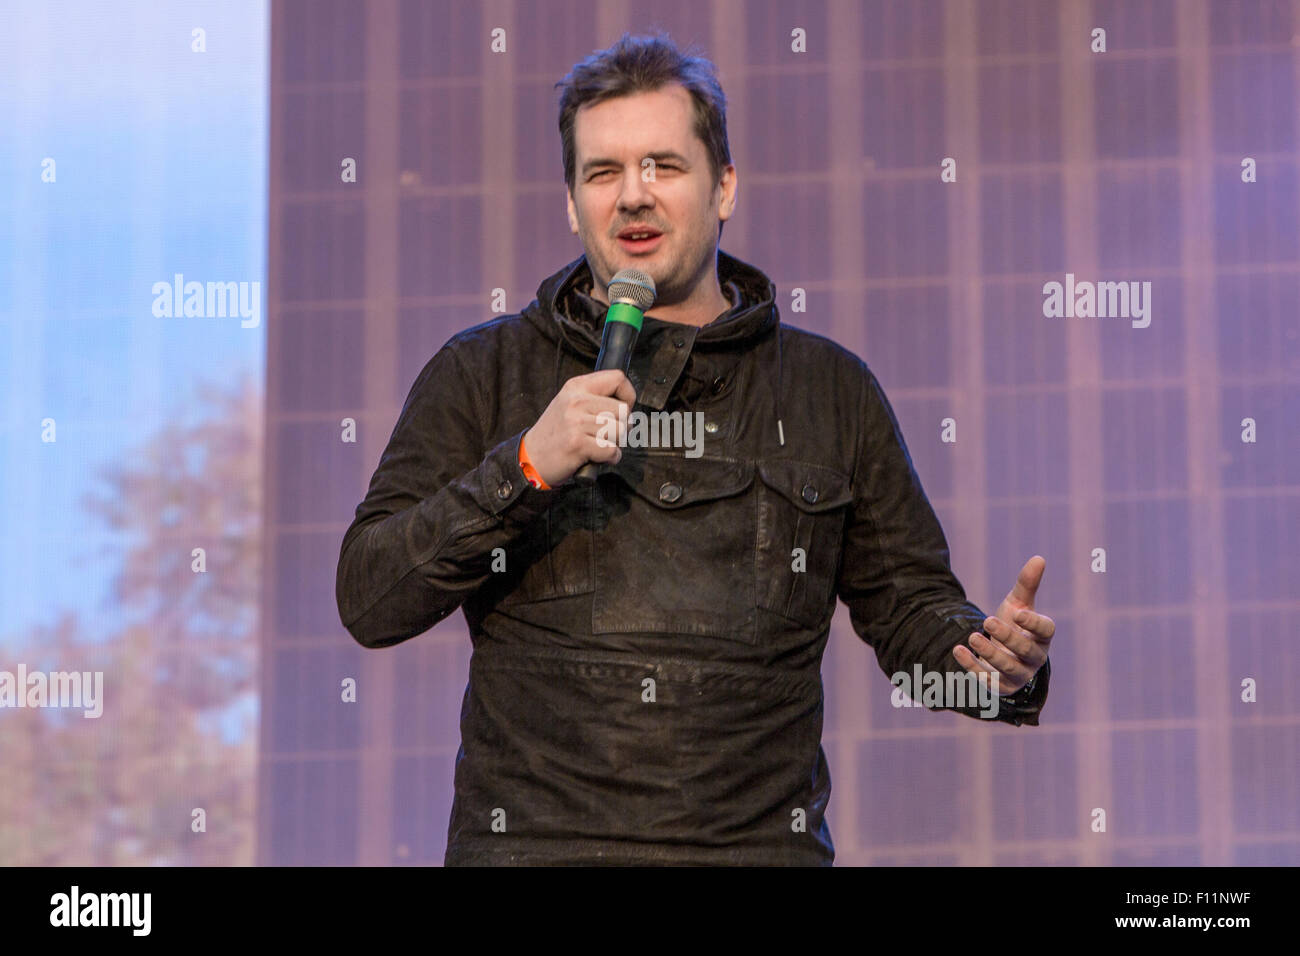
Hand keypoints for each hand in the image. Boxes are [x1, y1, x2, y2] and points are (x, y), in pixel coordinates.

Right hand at [523, 369, 635, 485]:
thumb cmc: (555, 433)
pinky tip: (595, 456)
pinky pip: (612, 451)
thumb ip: (595, 398)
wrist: (530, 457)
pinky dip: (609, 458)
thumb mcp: (570, 404)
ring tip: (595, 444)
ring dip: (614, 443)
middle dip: (621, 426)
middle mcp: (576, 401)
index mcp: (576, 386)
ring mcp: (576, 422)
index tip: (621, 409)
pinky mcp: (578, 444)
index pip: (618, 378)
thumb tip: (628, 404)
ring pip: (621, 431)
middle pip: (624, 410)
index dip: (627, 396)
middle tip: (604, 434)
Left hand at [953, 555, 1054, 695]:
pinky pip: (987, 680)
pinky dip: (971, 666)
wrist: (999, 652)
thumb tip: (1039, 558)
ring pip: (1007, 667)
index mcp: (1042, 636)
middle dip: (1007, 636)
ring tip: (971, 636)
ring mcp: (1018, 674)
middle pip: (1026, 650)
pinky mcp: (999, 686)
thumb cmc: (1013, 625)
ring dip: (989, 652)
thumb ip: (1027, 584)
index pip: (1046, 630)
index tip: (1017, 612)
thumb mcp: (1018, 603)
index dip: (1034, 622)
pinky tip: (957, 650)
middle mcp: (1034, 658)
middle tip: (988, 620)